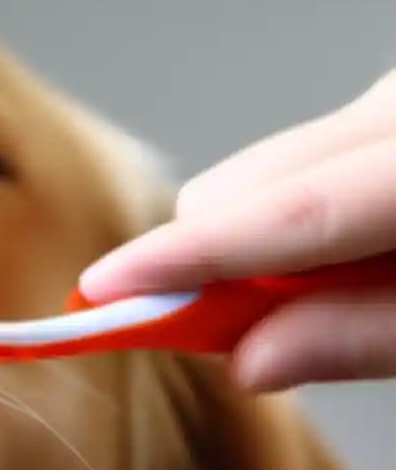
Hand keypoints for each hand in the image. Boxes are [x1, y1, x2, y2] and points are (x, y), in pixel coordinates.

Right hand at [80, 71, 395, 390]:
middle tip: (230, 341)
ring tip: (310, 302)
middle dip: (212, 265)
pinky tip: (333, 260)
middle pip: (242, 188)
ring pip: (256, 174)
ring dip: (251, 247)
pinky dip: (285, 222)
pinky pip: (292, 164)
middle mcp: (392, 113)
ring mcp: (380, 107)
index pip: (287, 212)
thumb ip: (367, 337)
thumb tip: (253, 363)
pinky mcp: (373, 115)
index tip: (102, 296)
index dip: (186, 262)